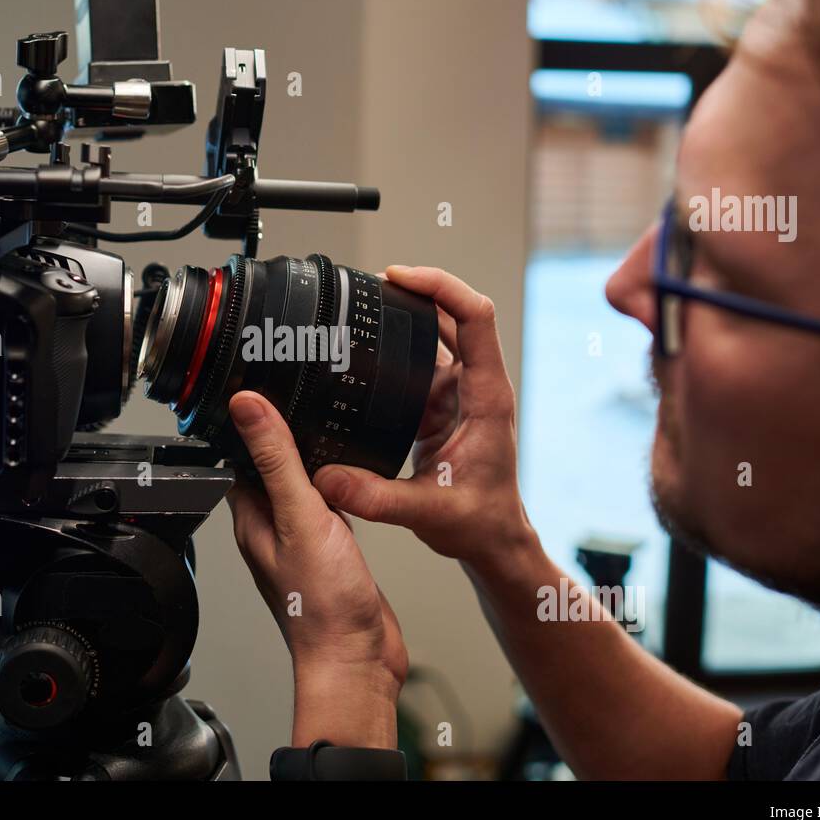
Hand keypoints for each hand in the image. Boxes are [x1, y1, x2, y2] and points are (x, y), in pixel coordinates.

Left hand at [226, 390, 405, 747]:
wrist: (357, 660)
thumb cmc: (323, 608)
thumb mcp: (300, 517)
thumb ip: (278, 460)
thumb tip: (247, 406)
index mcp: (253, 518)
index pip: (240, 456)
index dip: (247, 420)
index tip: (255, 382)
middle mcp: (273, 527)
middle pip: (271, 466)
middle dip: (282, 431)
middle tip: (296, 390)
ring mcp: (303, 540)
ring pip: (301, 485)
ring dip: (310, 456)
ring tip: (326, 420)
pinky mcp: (333, 550)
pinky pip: (330, 506)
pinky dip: (337, 483)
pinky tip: (351, 474)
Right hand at [312, 266, 534, 572]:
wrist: (491, 540)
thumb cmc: (479, 523)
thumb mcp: (427, 513)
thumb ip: (377, 498)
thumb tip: (329, 478)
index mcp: (486, 397)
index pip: (476, 318)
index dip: (442, 288)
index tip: (403, 278)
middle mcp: (475, 387)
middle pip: (455, 315)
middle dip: (419, 290)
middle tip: (376, 281)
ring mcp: (457, 393)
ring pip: (437, 335)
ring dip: (408, 315)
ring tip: (368, 301)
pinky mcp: (439, 405)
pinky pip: (420, 361)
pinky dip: (396, 348)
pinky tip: (370, 345)